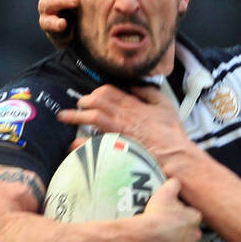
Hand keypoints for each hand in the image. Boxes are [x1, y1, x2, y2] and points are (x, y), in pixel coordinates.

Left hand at [59, 85, 194, 175]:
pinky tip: (71, 144)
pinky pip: (94, 142)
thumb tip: (135, 85)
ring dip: (75, 116)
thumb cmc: (172, 133)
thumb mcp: (165, 105)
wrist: (176, 156)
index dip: (96, 92)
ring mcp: (119, 131)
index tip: (91, 96)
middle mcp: (123, 115)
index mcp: (133, 104)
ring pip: (92, 117)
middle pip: (96, 100)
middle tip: (78, 105)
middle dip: (83, 101)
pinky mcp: (117, 147)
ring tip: (64, 117)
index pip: (108, 91)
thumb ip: (149, 92)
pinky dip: (81, 144)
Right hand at [139, 177, 201, 241]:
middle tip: (166, 231)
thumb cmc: (157, 214)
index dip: (183, 215)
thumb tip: (177, 180)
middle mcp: (194, 238)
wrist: (147, 238)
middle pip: (189, 235)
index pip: (193, 216)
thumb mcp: (164, 193)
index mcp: (194, 219)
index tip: (173, 215)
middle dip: (180, 234)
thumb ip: (174, 185)